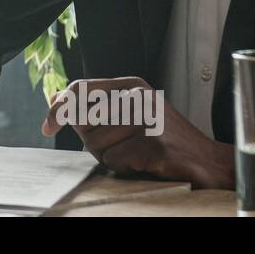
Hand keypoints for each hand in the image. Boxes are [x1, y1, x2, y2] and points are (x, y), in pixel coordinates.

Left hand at [40, 76, 234, 189]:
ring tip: (138, 154)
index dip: (59, 109)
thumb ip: (95, 109)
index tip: (46, 127)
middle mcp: (139, 96)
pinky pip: (117, 162)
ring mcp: (148, 119)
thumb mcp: (129, 116)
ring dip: (112, 158)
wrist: (208, 161)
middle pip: (85, 125)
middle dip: (95, 144)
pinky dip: (127, 168)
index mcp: (132, 85)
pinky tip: (147, 163)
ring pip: (99, 147)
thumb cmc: (163, 140)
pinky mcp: (154, 145)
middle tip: (123, 147)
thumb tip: (56, 102)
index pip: (80, 89)